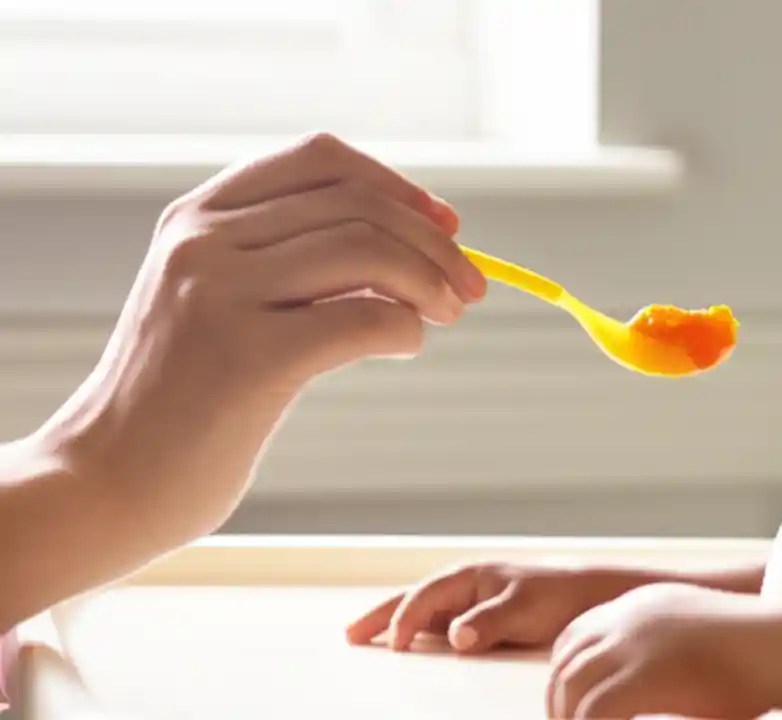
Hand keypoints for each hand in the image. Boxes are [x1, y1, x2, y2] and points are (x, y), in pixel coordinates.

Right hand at [40, 132, 484, 545]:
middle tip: (470, 287)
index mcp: (197, 216)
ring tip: (447, 314)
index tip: (445, 222)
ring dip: (430, 280)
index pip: (321, 159)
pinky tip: (407, 345)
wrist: (106, 482)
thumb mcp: (220, 303)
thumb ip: (291, 264)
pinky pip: (362, 321)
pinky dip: (405, 329)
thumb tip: (413, 245)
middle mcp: (204, 241)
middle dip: (433, 241)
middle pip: (357, 204)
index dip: (397, 186)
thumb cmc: (183, 399)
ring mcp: (219, 295)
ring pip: (366, 252)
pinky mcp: (246, 359)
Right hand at [347, 563, 641, 653]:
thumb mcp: (523, 609)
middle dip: (381, 616)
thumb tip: (456, 637)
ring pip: (423, 613)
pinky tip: (411, 647)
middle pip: (412, 600)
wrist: (587, 596)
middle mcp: (464, 586)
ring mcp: (469, 602)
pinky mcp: (479, 618)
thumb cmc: (556, 597)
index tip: (393, 645)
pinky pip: (440, 626)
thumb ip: (488, 622)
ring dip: (395, 624)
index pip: (425, 598)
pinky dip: (419, 634)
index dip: (405, 621)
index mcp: (469, 577)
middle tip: (350, 635)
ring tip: (365, 639)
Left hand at [546, 583, 768, 718]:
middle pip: (567, 661)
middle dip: (559, 702)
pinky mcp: (643, 674)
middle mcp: (631, 617)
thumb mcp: (702, 642)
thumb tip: (659, 684)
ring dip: (569, 719)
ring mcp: (634, 643)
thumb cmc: (763, 656)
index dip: (565, 673)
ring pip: (572, 689)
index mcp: (644, 606)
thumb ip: (669, 657)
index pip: (577, 635)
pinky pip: (595, 713)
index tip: (567, 706)